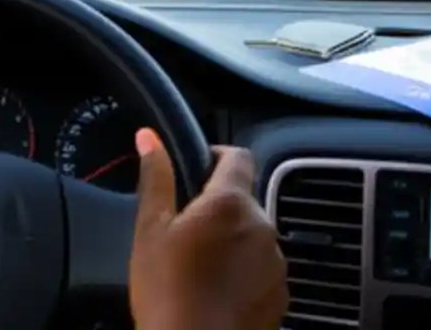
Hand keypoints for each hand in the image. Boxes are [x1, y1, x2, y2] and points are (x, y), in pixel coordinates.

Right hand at [129, 129, 287, 329]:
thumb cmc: (166, 292)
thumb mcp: (150, 230)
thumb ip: (155, 178)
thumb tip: (149, 138)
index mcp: (230, 203)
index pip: (239, 156)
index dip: (217, 156)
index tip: (196, 170)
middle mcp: (263, 227)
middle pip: (243, 201)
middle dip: (217, 208)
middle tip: (184, 231)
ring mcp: (276, 263)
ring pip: (252, 236)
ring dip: (232, 241)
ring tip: (198, 266)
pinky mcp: (281, 293)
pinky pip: (261, 269)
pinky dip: (243, 272)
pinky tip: (216, 290)